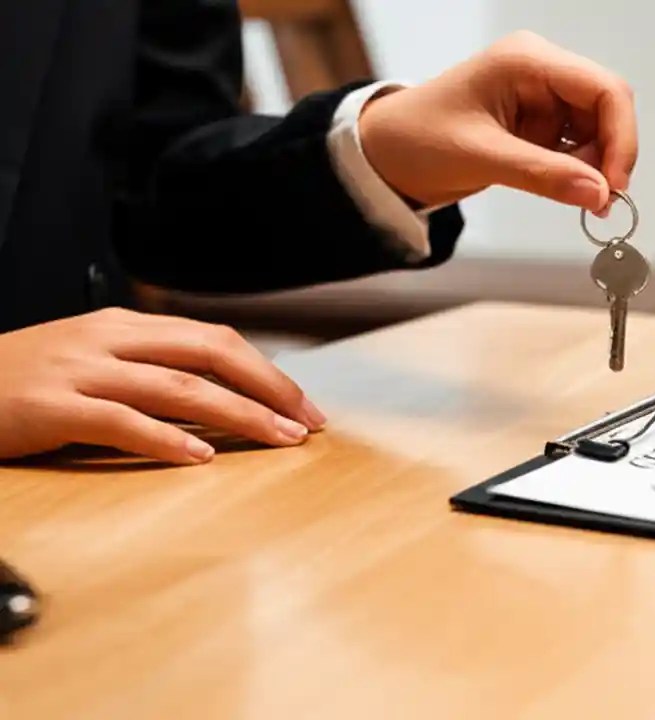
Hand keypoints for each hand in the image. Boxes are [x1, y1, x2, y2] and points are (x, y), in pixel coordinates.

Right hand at [0, 309, 325, 464]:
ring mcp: (80, 371)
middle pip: (210, 353)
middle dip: (269, 388)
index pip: (214, 339)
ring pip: (179, 387)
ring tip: (278, 439)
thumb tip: (223, 394)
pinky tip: (200, 456)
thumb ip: (149, 369)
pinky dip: (166, 439)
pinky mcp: (52, 408)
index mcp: (124, 325)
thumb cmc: (24, 381)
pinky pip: (121, 422)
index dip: (266, 371)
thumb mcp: (92, 359)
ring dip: (238, 415)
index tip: (303, 404)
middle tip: (308, 421)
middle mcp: (108, 340)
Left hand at [358, 31, 636, 212]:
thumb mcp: (481, 157)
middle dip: (608, 156)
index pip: (603, 90)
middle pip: (606, 110)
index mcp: (527, 60)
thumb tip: (599, 194)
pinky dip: (580, 172)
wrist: (385, 154)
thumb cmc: (417, 139)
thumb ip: (542, 174)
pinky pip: (578, 147)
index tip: (614, 185)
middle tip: (598, 200)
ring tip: (578, 199)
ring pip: (597, 131)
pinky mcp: (539, 124)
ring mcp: (542, 98)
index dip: (620, 137)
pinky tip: (567, 190)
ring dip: (595, 168)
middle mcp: (541, 72)